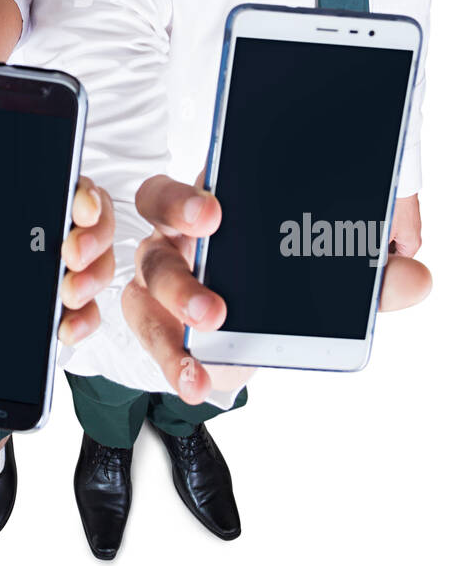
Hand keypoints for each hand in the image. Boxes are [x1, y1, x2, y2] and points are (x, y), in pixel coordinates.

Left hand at [0, 175, 114, 346]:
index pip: (47, 173)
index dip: (76, 188)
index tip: (77, 205)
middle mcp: (28, 223)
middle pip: (86, 213)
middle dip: (94, 234)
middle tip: (70, 254)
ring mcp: (41, 267)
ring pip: (94, 256)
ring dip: (95, 274)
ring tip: (68, 295)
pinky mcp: (44, 310)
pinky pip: (83, 308)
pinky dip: (84, 318)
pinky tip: (65, 330)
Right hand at [122, 176, 433, 403]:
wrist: (253, 326)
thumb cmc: (281, 279)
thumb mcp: (327, 274)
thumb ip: (369, 274)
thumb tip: (416, 276)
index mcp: (216, 200)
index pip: (186, 184)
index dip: (190, 197)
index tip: (215, 213)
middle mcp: (178, 229)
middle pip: (157, 220)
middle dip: (181, 249)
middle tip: (213, 290)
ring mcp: (159, 274)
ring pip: (149, 279)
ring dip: (176, 306)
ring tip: (211, 328)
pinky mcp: (154, 320)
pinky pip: (152, 337)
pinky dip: (173, 362)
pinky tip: (197, 381)